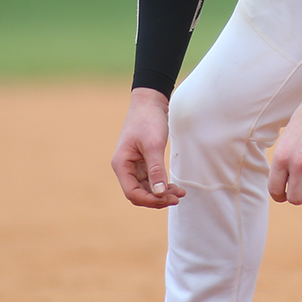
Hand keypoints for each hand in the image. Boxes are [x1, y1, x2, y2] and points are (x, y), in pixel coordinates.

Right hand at [112, 87, 187, 207]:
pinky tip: (175, 187)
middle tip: (178, 197)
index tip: (168, 198)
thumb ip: (156, 170)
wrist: (150, 102)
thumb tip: (159, 193)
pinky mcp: (143, 163)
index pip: (132, 193)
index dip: (150, 200)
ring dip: (161, 193)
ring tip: (180, 193)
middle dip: (157, 198)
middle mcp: (125, 168)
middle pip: (139, 193)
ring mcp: (133, 166)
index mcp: (121, 164)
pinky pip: (151, 180)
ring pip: (146, 188)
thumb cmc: (148, 120)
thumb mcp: (153, 145)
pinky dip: (162, 185)